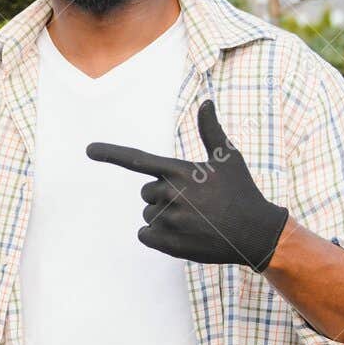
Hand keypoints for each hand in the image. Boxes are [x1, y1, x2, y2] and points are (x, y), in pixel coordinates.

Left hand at [85, 101, 288, 270]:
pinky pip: (145, 234)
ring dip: (164, 216)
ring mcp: (168, 220)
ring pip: (148, 214)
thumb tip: (206, 102)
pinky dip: (157, 235)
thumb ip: (210, 130)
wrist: (255, 233)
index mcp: (179, 171)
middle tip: (193, 202)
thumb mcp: (228, 158)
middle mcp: (170, 194)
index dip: (110, 154)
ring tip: (194, 219)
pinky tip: (183, 233)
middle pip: (146, 192)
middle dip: (163, 195)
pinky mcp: (168, 242)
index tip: (89, 149)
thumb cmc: (241, 192)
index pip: (137, 160)